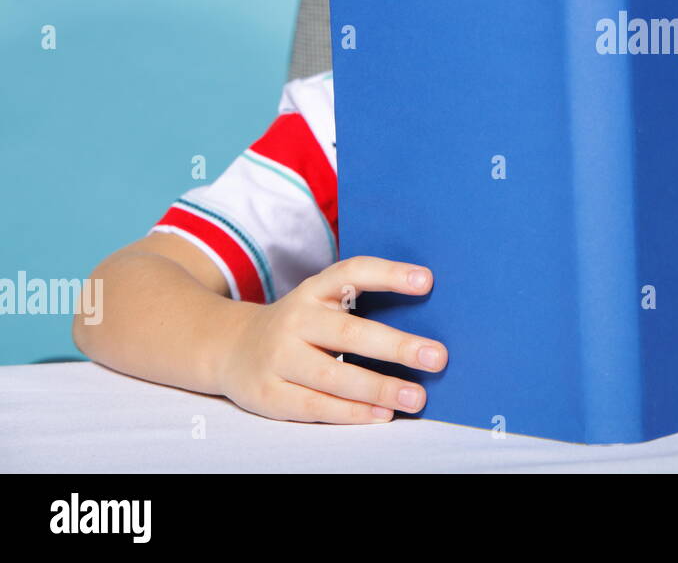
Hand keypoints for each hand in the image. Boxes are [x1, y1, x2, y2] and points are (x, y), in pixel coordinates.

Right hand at [216, 256, 446, 422]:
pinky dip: (351, 413)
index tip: (428, 281)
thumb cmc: (299, 326)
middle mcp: (295, 319)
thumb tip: (424, 327)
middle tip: (437, 357)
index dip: (389, 274)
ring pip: (333, 376)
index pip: (352, 272)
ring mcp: (278, 358)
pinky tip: (381, 414)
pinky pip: (315, 406)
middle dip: (397, 346)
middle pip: (349, 333)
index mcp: (314, 290)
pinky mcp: (269, 394)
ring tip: (415, 397)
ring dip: (379, 388)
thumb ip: (360, 307)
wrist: (230, 347)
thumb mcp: (321, 304)